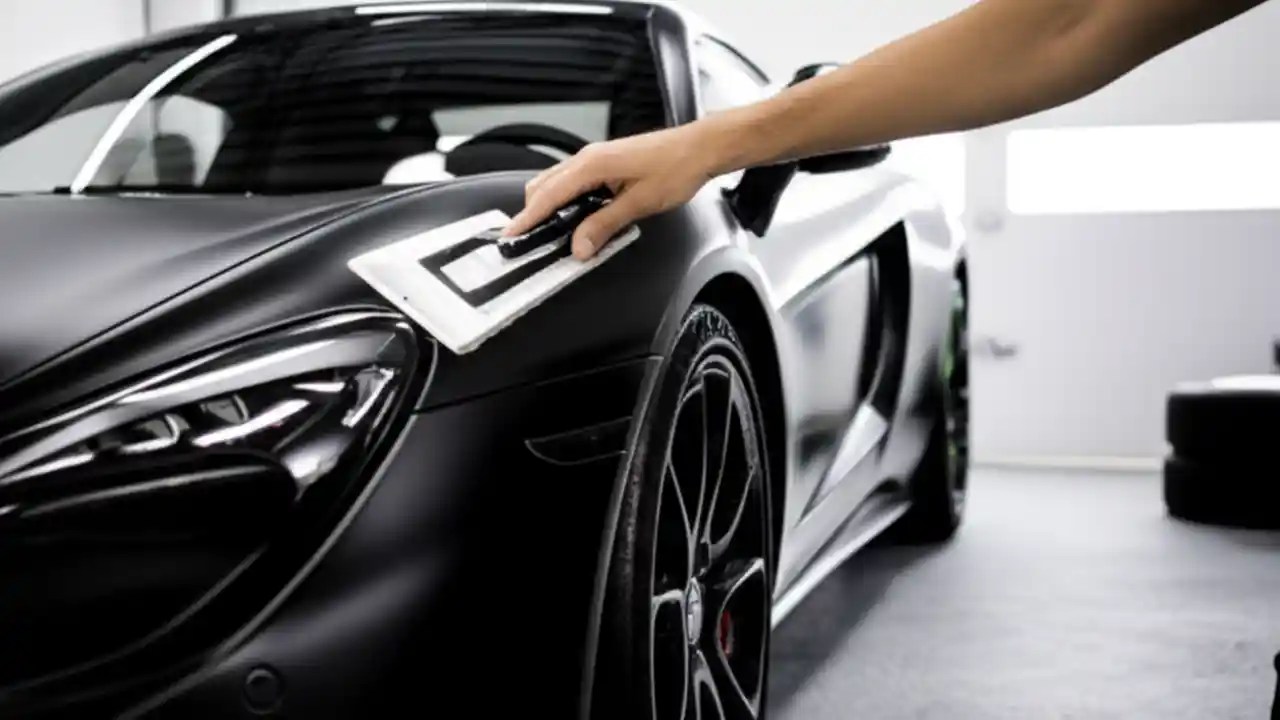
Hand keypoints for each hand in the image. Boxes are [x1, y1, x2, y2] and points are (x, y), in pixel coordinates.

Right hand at [503, 124, 721, 259]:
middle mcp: (588, 158)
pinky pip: (574, 182)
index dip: (527, 218)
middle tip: (528, 241)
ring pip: (557, 183)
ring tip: (550, 234)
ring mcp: (595, 159)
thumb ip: (604, 225)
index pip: (548, 195)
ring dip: (550, 207)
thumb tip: (578, 246)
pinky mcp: (605, 163)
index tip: (511, 235)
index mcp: (591, 165)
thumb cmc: (676, 168)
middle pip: (544, 187)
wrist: (699, 148)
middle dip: (533, 213)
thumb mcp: (639, 204)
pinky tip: (576, 218)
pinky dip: (566, 201)